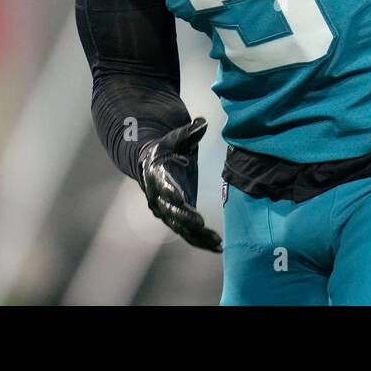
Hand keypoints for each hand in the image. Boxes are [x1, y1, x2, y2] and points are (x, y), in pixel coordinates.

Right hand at [135, 117, 221, 251]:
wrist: (152, 165)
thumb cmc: (166, 149)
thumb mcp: (174, 138)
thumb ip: (188, 133)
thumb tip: (202, 123)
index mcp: (156, 176)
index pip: (162, 185)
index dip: (170, 192)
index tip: (181, 198)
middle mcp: (158, 198)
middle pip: (170, 211)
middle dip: (185, 218)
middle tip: (200, 223)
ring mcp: (167, 211)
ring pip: (181, 227)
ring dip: (198, 236)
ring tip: (217, 242)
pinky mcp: (177, 219)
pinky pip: (188, 234)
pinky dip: (201, 241)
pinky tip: (218, 247)